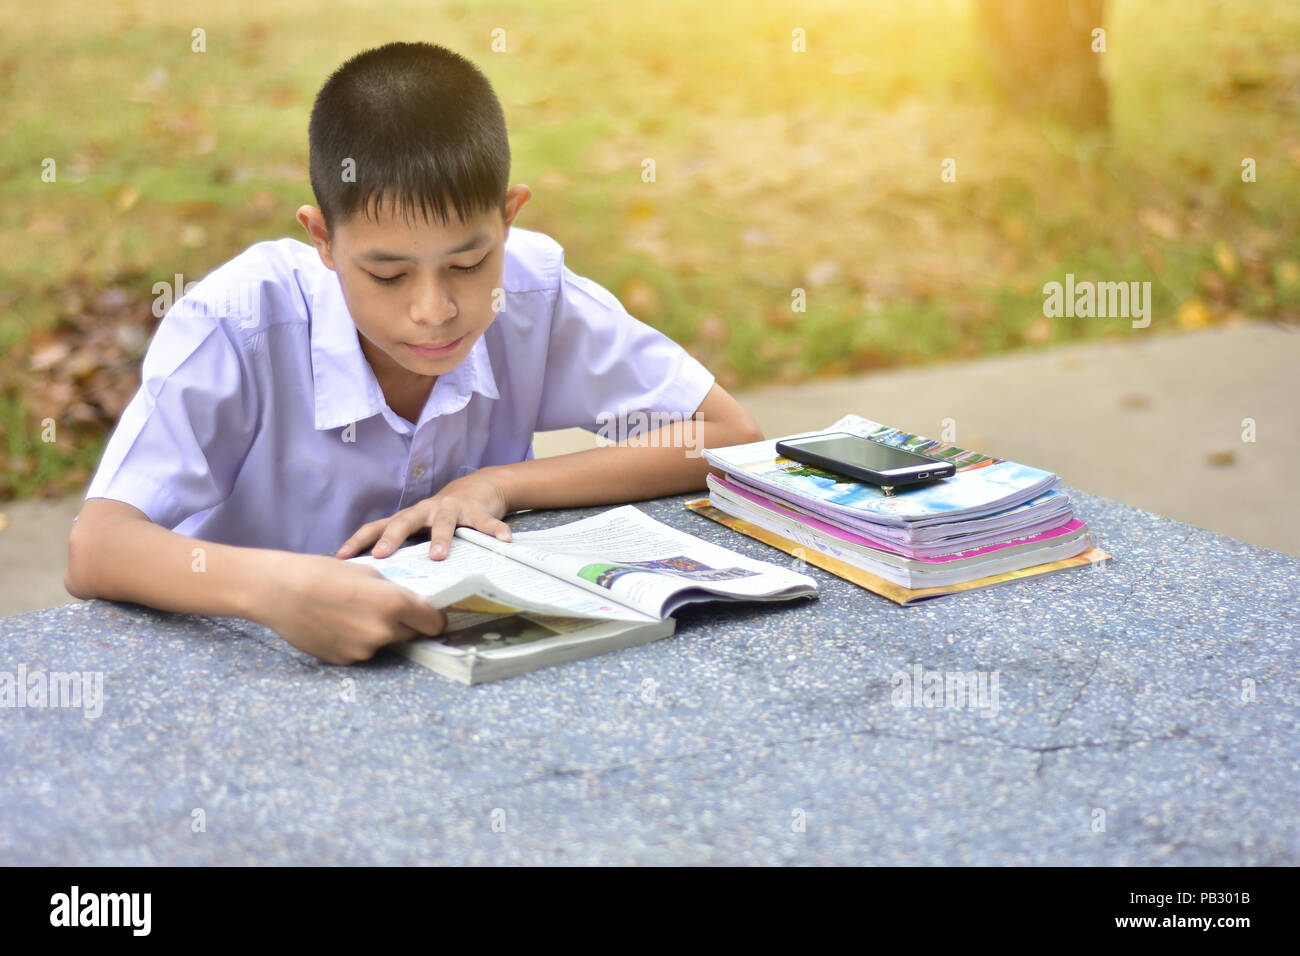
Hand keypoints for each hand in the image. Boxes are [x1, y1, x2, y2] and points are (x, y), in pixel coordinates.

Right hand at [253, 553, 447, 664]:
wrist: (279, 592)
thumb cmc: (322, 573)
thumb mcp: (368, 572)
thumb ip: (394, 591)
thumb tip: (411, 604)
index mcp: (395, 605)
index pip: (434, 623)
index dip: (433, 618)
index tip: (427, 613)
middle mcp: (383, 633)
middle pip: (410, 635)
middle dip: (405, 624)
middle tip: (384, 609)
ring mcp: (363, 651)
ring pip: (383, 643)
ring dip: (377, 632)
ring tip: (350, 613)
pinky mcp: (344, 661)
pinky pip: (361, 651)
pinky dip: (355, 641)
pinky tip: (335, 625)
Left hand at [334, 466, 512, 560]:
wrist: (478, 487)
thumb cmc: (442, 516)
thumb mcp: (421, 528)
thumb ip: (406, 548)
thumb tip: (377, 580)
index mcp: (408, 518)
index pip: (376, 527)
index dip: (358, 541)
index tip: (340, 558)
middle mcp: (426, 510)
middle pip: (404, 521)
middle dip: (392, 538)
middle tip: (383, 555)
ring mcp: (452, 508)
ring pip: (444, 522)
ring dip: (441, 538)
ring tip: (439, 556)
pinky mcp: (477, 510)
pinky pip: (485, 522)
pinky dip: (495, 531)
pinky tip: (504, 542)